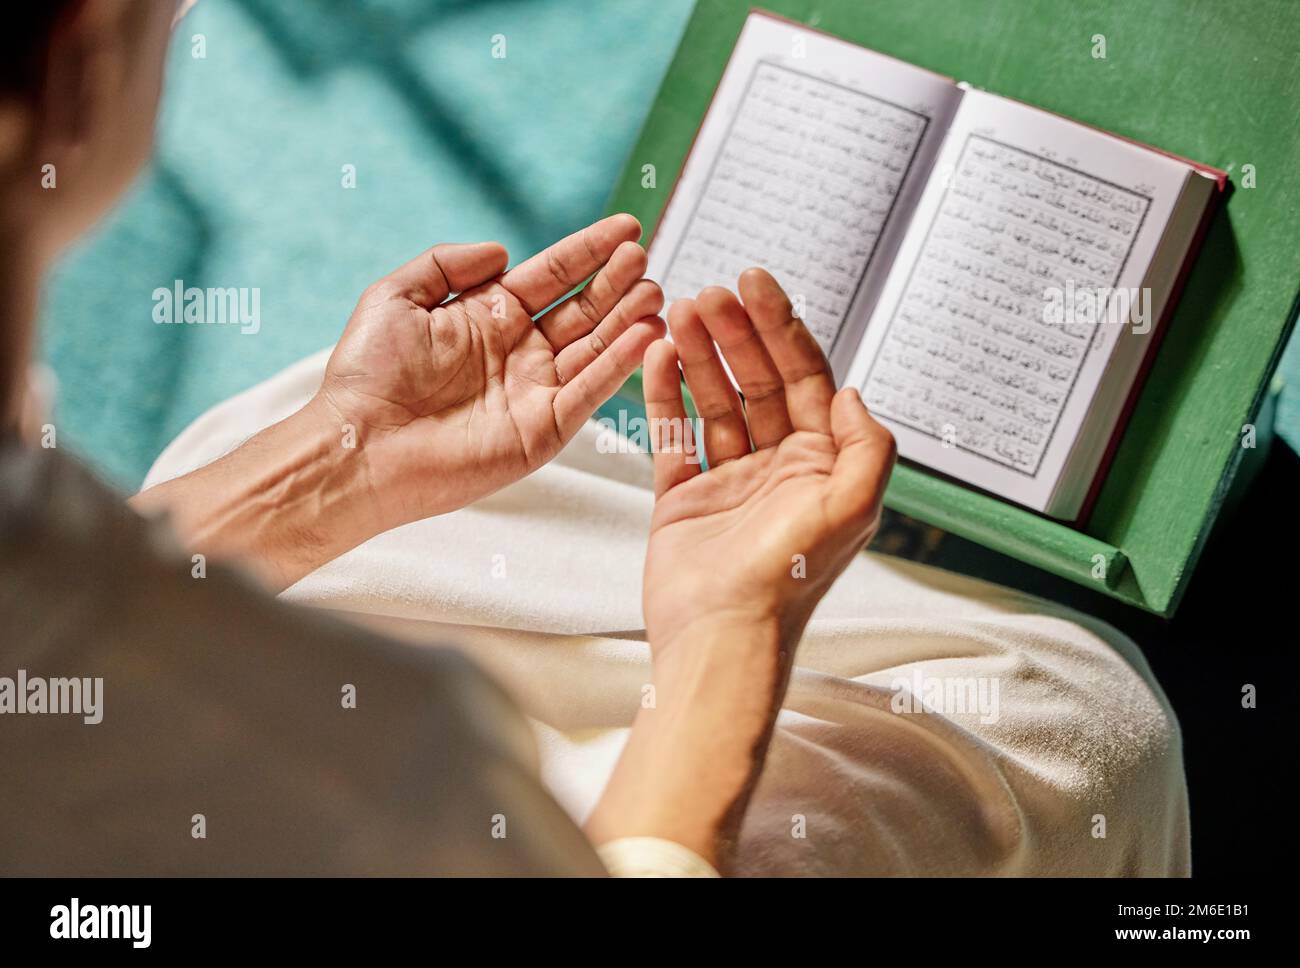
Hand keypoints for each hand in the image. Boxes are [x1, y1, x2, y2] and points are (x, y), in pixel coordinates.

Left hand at [313, 213, 664, 529]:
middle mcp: (519, 351)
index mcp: (489, 316)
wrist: (360, 445)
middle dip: (617, 283)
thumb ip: (448, 264)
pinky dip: (620, 365)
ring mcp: (535, 391)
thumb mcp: (397, 297)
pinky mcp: (543, 430)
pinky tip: (645, 335)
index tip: (626, 227)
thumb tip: (503, 250)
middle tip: (645, 258)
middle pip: (583, 310)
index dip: (589, 251)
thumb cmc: (367, 375)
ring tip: (655, 292)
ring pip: (596, 348)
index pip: (553, 275)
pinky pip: (590, 392)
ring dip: (628, 319)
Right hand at [642, 268, 894, 661]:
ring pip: (715, 402)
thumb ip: (866, 446)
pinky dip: (664, 396)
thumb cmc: (787, 581)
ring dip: (700, 356)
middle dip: (735, 334)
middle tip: (707, 293)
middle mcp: (779, 470)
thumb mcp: (851, 508)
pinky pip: (673, 435)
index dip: (782, 328)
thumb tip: (853, 392)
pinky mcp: (683, 498)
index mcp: (823, 467)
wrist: (719, 638)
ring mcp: (730, 482)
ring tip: (678, 313)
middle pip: (758, 382)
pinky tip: (658, 358)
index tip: (756, 282)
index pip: (807, 379)